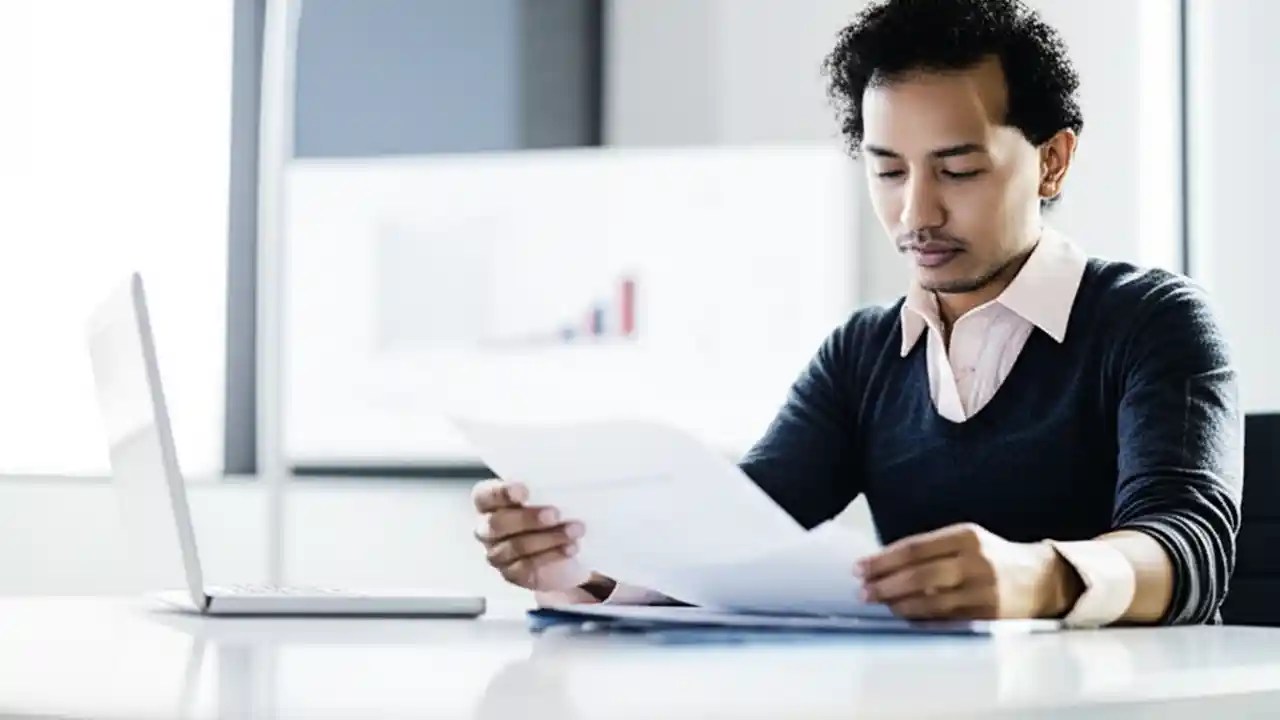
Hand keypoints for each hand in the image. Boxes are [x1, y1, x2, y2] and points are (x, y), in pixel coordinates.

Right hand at [472, 478, 591, 591]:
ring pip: (515, 546)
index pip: (485, 495)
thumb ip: (544, 489)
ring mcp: (497, 554)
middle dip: (528, 518)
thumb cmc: (551, 512)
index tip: (525, 491)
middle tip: (555, 513)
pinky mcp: (512, 574)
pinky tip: (570, 548)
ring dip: (548, 538)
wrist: (565, 547)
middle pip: (497, 523)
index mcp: (489, 502)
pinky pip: (527, 566)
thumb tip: (559, 480)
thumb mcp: (548, 496)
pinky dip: (552, 555)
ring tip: (574, 530)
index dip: (501, 493)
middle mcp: (487, 528)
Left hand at [856, 523, 1082, 619]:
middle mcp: (975, 562)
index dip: (883, 560)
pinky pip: (945, 619)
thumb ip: (931, 549)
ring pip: (930, 601)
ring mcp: (982, 591)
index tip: (860, 567)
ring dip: (898, 604)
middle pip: (919, 575)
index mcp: (966, 536)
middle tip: (863, 591)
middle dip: (885, 584)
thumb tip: (884, 564)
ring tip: (878, 604)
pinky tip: (903, 617)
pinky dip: (920, 619)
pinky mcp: (987, 616)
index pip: (915, 548)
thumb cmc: (993, 557)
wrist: (1042, 580)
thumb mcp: (967, 540)